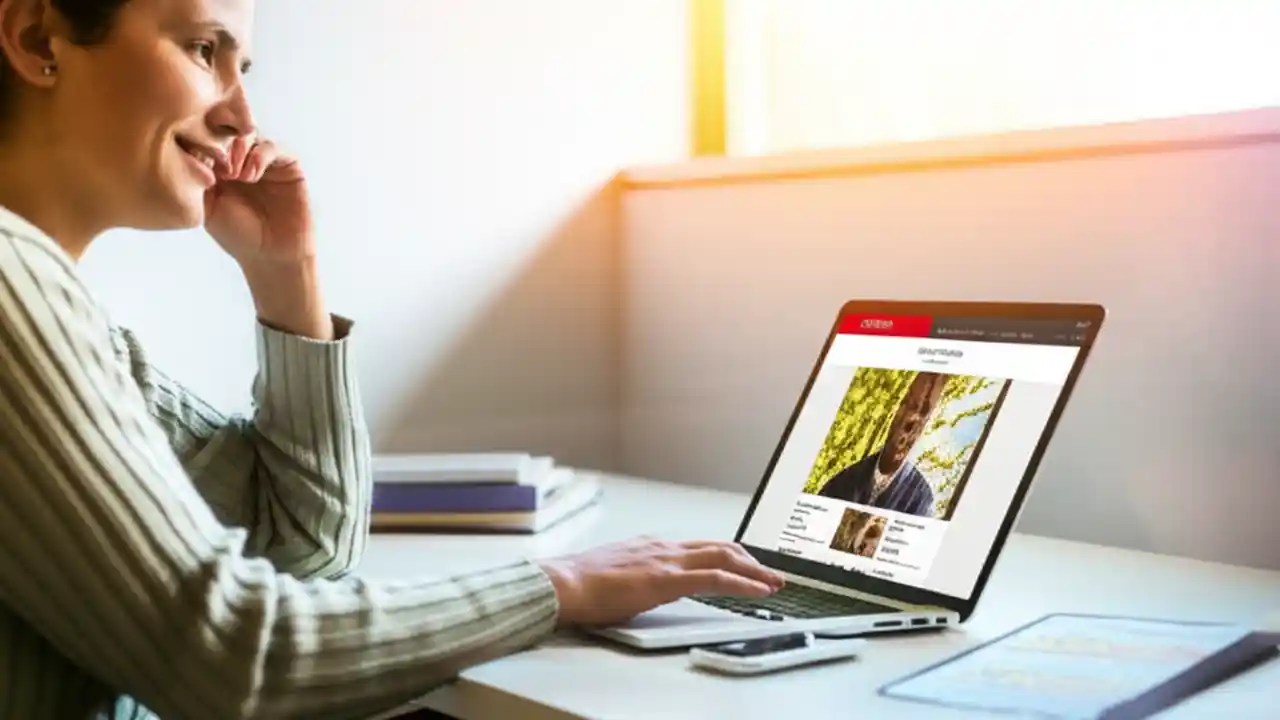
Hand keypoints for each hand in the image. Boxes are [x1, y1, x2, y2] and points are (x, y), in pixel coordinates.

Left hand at [204, 134, 314, 266]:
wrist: (272, 255)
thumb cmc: (238, 235)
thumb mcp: (206, 206)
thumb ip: (195, 178)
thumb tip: (186, 149)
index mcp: (219, 165)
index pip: (207, 136)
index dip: (199, 138)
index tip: (194, 155)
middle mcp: (242, 158)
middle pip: (228, 128)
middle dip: (219, 141)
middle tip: (216, 164)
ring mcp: (265, 160)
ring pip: (250, 133)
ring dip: (238, 149)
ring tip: (233, 174)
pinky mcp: (288, 164)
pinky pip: (272, 146)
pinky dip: (259, 155)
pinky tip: (251, 175)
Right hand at [537, 537, 785, 626]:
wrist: (565, 583)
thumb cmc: (582, 584)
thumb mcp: (620, 574)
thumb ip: (642, 576)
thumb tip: (653, 588)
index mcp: (653, 546)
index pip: (701, 547)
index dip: (729, 556)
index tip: (746, 565)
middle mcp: (664, 547)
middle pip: (720, 547)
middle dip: (750, 560)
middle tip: (771, 574)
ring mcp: (667, 560)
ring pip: (723, 557)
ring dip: (754, 570)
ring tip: (773, 582)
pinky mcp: (667, 578)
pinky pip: (715, 578)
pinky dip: (742, 584)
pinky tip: (757, 591)